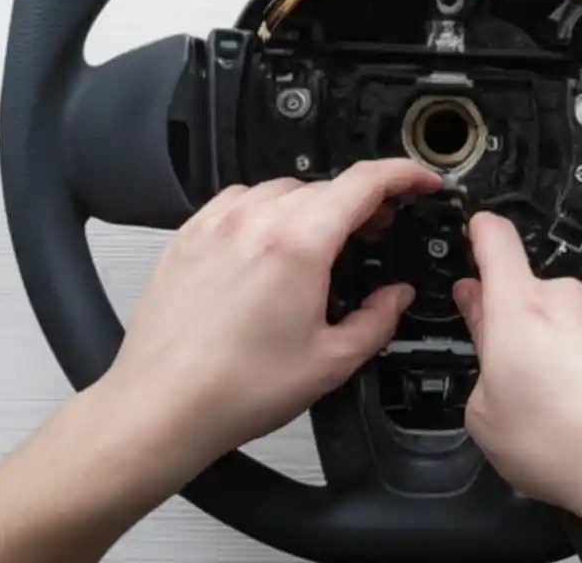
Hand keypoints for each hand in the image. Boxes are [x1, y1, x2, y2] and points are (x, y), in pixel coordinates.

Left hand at [101, 160, 440, 464]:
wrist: (162, 407)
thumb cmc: (235, 389)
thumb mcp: (330, 361)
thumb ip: (376, 321)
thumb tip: (394, 298)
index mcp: (297, 244)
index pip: (364, 182)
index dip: (403, 174)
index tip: (419, 181)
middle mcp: (254, 222)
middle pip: (325, 186)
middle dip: (361, 204)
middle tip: (376, 233)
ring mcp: (215, 225)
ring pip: (280, 189)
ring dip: (312, 206)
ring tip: (322, 242)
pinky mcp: (187, 237)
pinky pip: (237, 202)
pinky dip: (265, 211)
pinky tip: (269, 244)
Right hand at [453, 212, 581, 561]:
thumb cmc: (564, 444)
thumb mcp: (484, 409)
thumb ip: (478, 348)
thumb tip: (478, 320)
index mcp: (519, 306)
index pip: (494, 237)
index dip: (475, 229)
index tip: (468, 231)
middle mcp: (563, 300)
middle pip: (521, 286)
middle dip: (503, 317)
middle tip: (493, 362)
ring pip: (551, 316)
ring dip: (537, 342)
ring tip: (536, 399)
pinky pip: (579, 336)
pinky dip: (567, 359)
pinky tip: (565, 404)